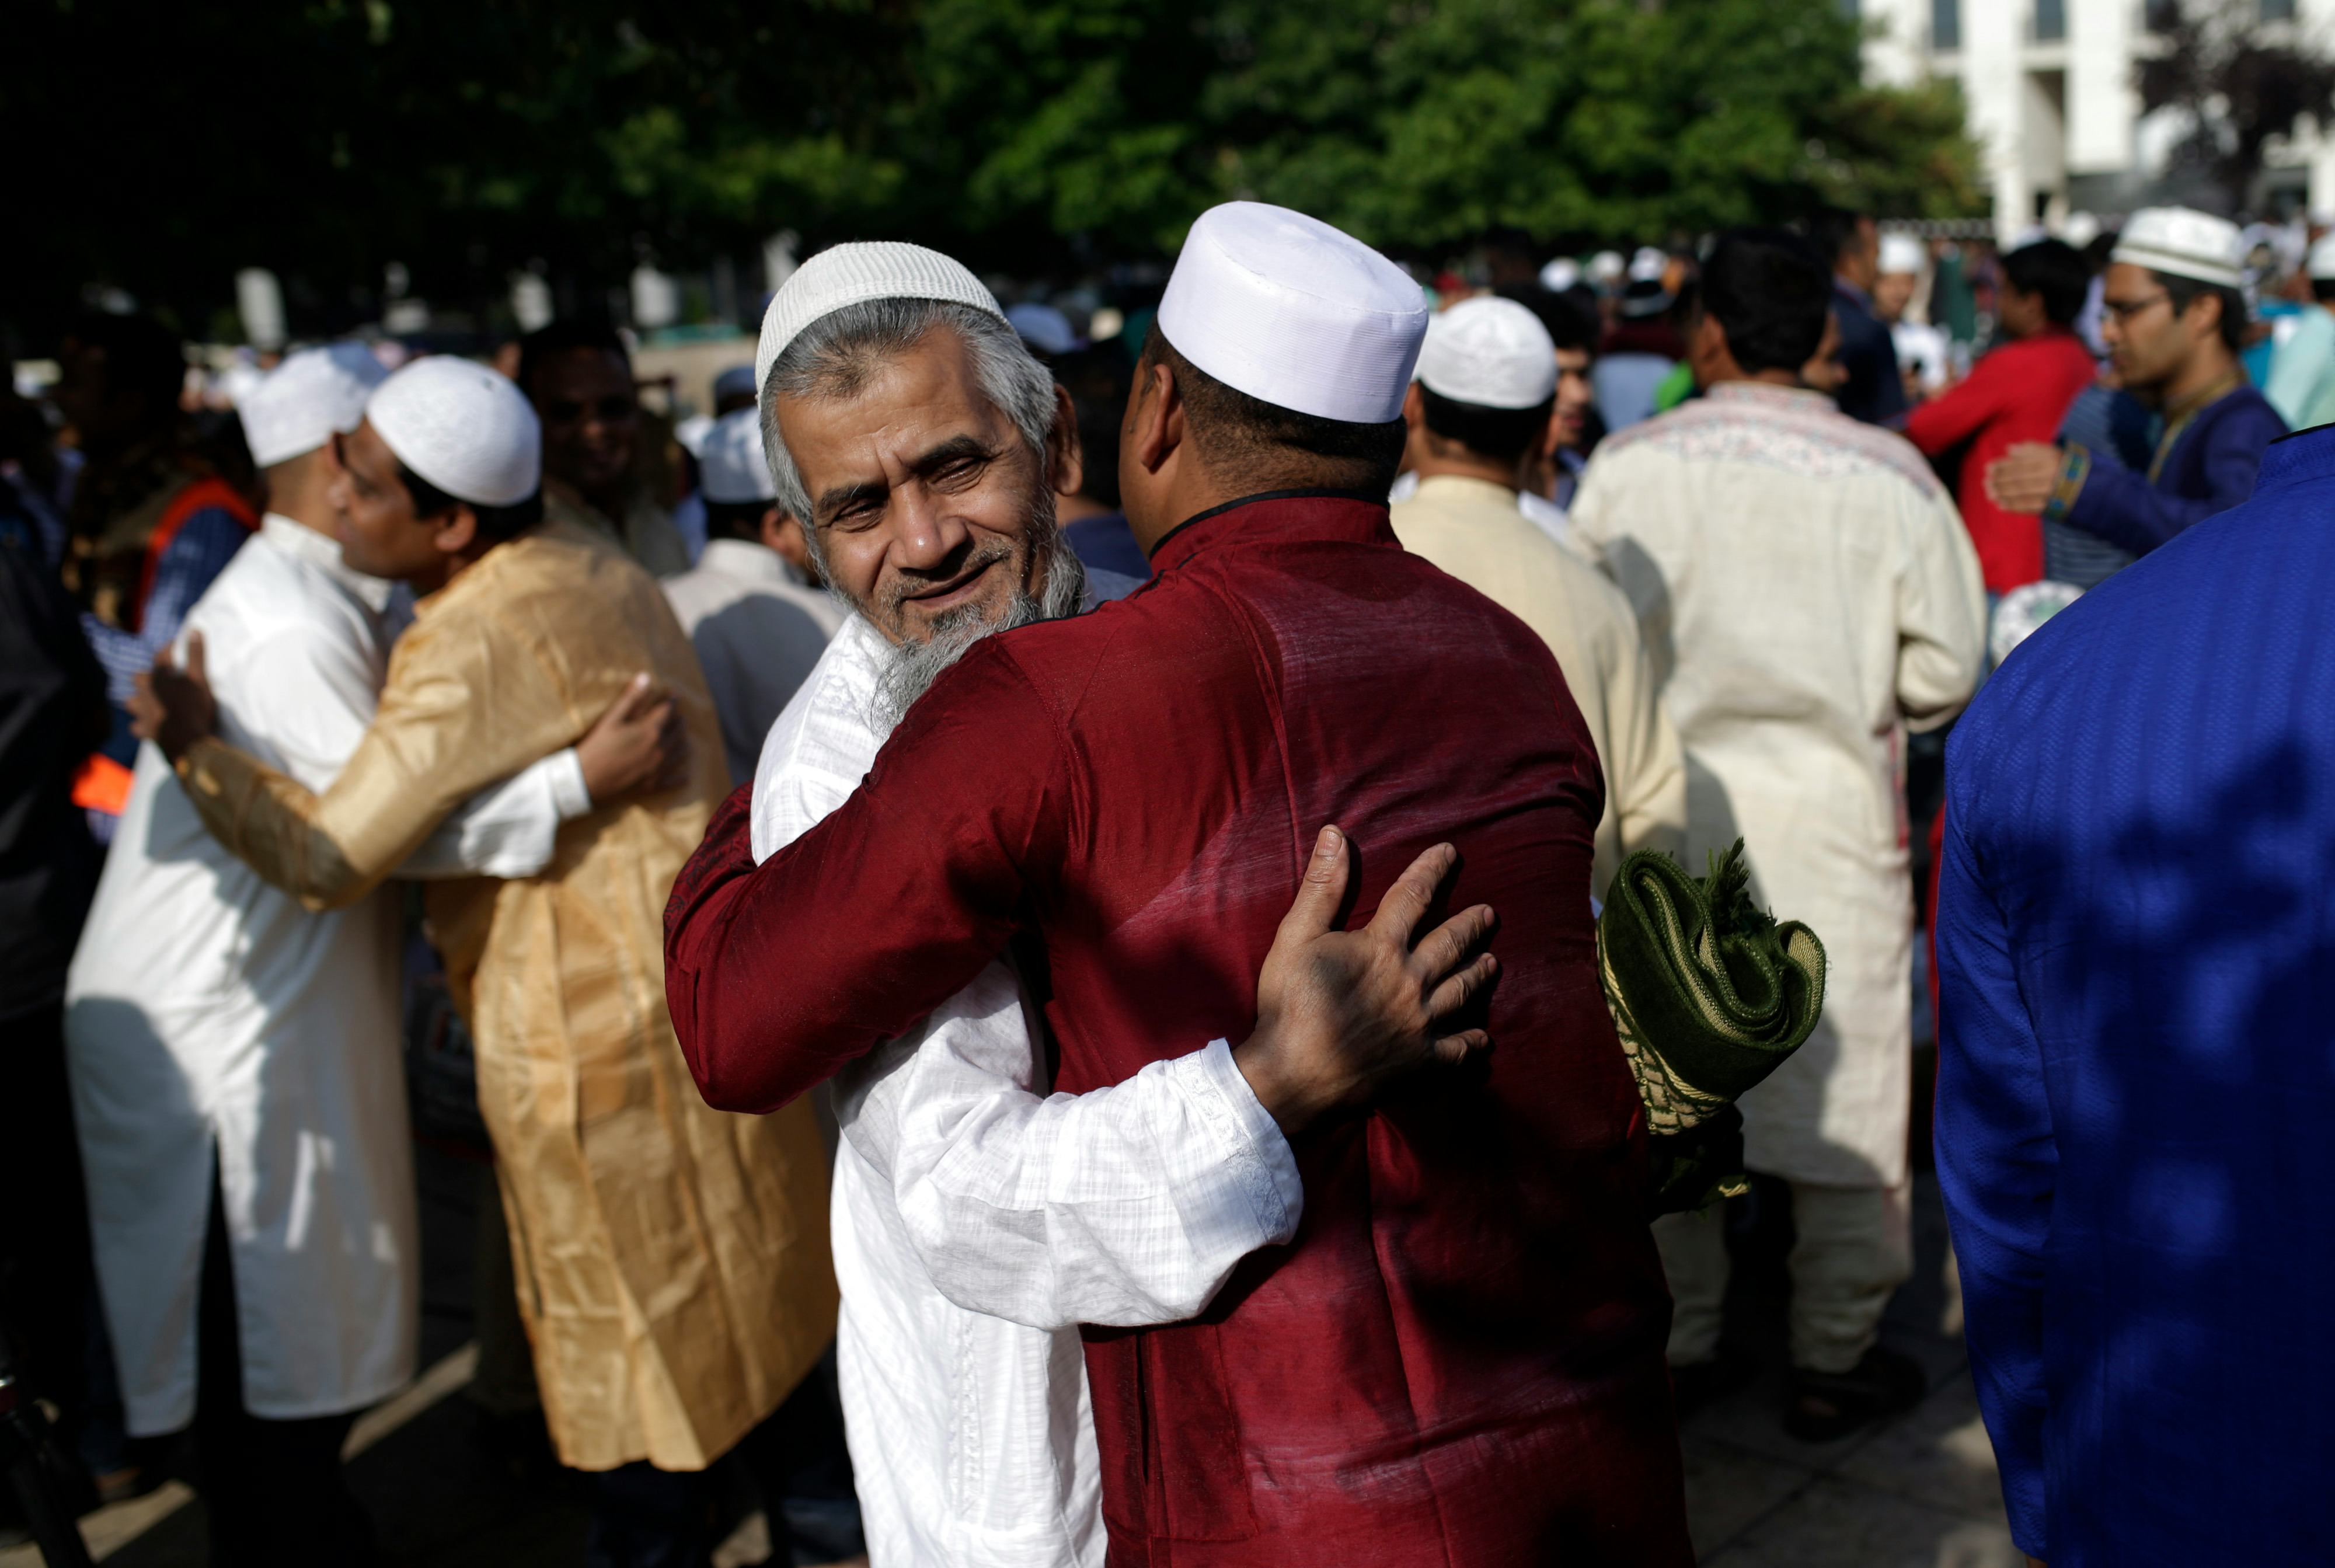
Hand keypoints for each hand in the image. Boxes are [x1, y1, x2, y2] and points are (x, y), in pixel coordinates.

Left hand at [129, 631, 217, 763]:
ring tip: (151, 702)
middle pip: (140, 679)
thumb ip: (195, 654)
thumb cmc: (194, 708)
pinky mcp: (145, 731)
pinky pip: (137, 726)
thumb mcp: (199, 679)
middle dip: (148, 677)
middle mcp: (145, 693)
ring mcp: (143, 713)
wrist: (187, 742)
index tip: (176, 647)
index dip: (169, 649)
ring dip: (140, 701)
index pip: (161, 656)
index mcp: (158, 678)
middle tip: (163, 678)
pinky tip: (149, 725)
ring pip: (132, 702)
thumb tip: (194, 628)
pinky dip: (142, 724)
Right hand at [576, 672, 689, 803]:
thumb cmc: (596, 746)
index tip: (674, 695)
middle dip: (679, 721)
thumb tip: (645, 676)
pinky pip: (675, 780)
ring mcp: (658, 769)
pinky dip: (681, 776)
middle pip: (678, 731)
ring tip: (682, 738)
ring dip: (683, 743)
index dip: (672, 701)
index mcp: (649, 731)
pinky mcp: (653, 785)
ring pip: (681, 753)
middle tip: (679, 716)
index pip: (668, 711)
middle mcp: (659, 749)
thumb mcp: (611, 719)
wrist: (586, 781)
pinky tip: (684, 774)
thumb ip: (631, 698)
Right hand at [1233, 826, 1498, 1137]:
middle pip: (1452, 943)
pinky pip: (1459, 1049)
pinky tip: (1484, 1038)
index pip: (1415, 896)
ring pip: (1463, 991)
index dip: (1434, 870)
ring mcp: (1421, 1023)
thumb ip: (1322, 886)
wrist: (1292, 1077)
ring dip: (1480, 973)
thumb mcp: (1295, 937)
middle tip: (1488, 914)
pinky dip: (1474, 1042)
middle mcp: (1411, 981)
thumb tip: (1336, 834)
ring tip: (1492, 962)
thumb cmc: (1289, 1005)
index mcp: (1382, 947)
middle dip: (1472, 924)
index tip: (1450, 853)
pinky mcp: (1423, 1061)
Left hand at [1984, 442, 2060, 513]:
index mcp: (2051, 461)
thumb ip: (2030, 449)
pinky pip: (2030, 508)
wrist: (2087, 485)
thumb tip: (2009, 448)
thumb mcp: (2050, 451)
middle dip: (2000, 481)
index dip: (2003, 466)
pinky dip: (2014, 507)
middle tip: (1985, 482)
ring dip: (2003, 494)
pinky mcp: (2052, 507)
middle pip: (2020, 479)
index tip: (1988, 467)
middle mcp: (2051, 477)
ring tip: (1989, 493)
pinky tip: (2000, 505)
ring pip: (2023, 494)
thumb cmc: (2062, 464)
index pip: (2022, 464)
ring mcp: (2051, 493)